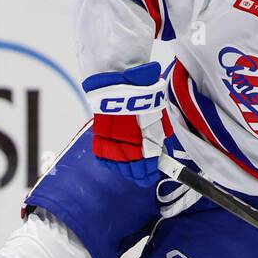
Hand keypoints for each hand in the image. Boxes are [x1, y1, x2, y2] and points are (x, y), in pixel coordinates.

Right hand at [83, 62, 166, 186]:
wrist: (121, 81)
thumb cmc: (143, 96)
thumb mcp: (158, 117)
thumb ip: (159, 136)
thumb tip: (159, 151)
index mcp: (144, 141)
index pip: (145, 166)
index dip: (148, 174)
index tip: (151, 176)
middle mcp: (126, 143)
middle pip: (130, 168)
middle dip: (137, 173)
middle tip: (142, 175)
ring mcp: (110, 140)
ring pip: (116, 164)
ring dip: (123, 168)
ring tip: (129, 169)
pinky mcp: (99, 134)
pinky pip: (102, 154)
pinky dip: (108, 159)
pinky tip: (114, 161)